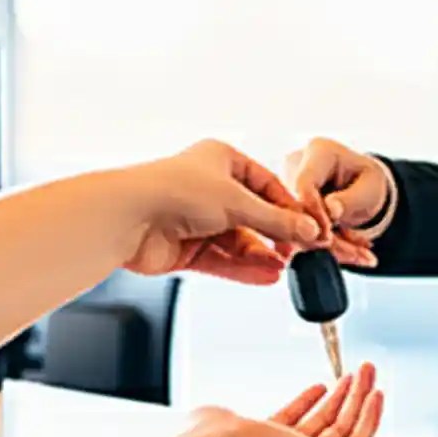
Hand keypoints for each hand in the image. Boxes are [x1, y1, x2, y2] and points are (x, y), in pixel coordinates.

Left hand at [123, 139, 322, 283]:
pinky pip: (222, 260)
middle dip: (275, 236)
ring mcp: (195, 220)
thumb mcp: (238, 202)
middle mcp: (208, 188)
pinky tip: (265, 276)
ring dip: (260, 255)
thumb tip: (308, 231)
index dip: (288, 208)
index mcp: (220, 161)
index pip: (266, 185)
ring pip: (237, 241)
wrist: (128, 217)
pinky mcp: (185, 248)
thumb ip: (277, 221)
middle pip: (253, 216)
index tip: (309, 227)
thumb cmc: (173, 190)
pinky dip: (243, 268)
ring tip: (282, 269)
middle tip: (298, 252)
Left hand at [178, 363, 383, 436]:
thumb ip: (223, 417)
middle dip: (344, 395)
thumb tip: (215, 414)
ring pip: (347, 429)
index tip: (323, 385)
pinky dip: (370, 418)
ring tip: (368, 373)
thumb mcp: (219, 419)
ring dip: (360, 398)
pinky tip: (374, 395)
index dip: (313, 403)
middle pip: (328, 424)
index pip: (298, 425)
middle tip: (355, 373)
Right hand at [284, 138, 387, 267]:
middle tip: (350, 254)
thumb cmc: (366, 183)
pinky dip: (320, 248)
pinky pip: (296, 233)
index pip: (304, 182)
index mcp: (318, 152)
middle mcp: (296, 167)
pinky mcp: (284, 210)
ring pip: (294, 225)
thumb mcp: (371, 188)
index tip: (327, 235)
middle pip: (296, 208)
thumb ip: (351, 198)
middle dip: (320, 237)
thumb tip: (331, 211)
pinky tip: (346, 254)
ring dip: (324, 247)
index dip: (313, 211)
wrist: (360, 190)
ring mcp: (286, 188)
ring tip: (358, 256)